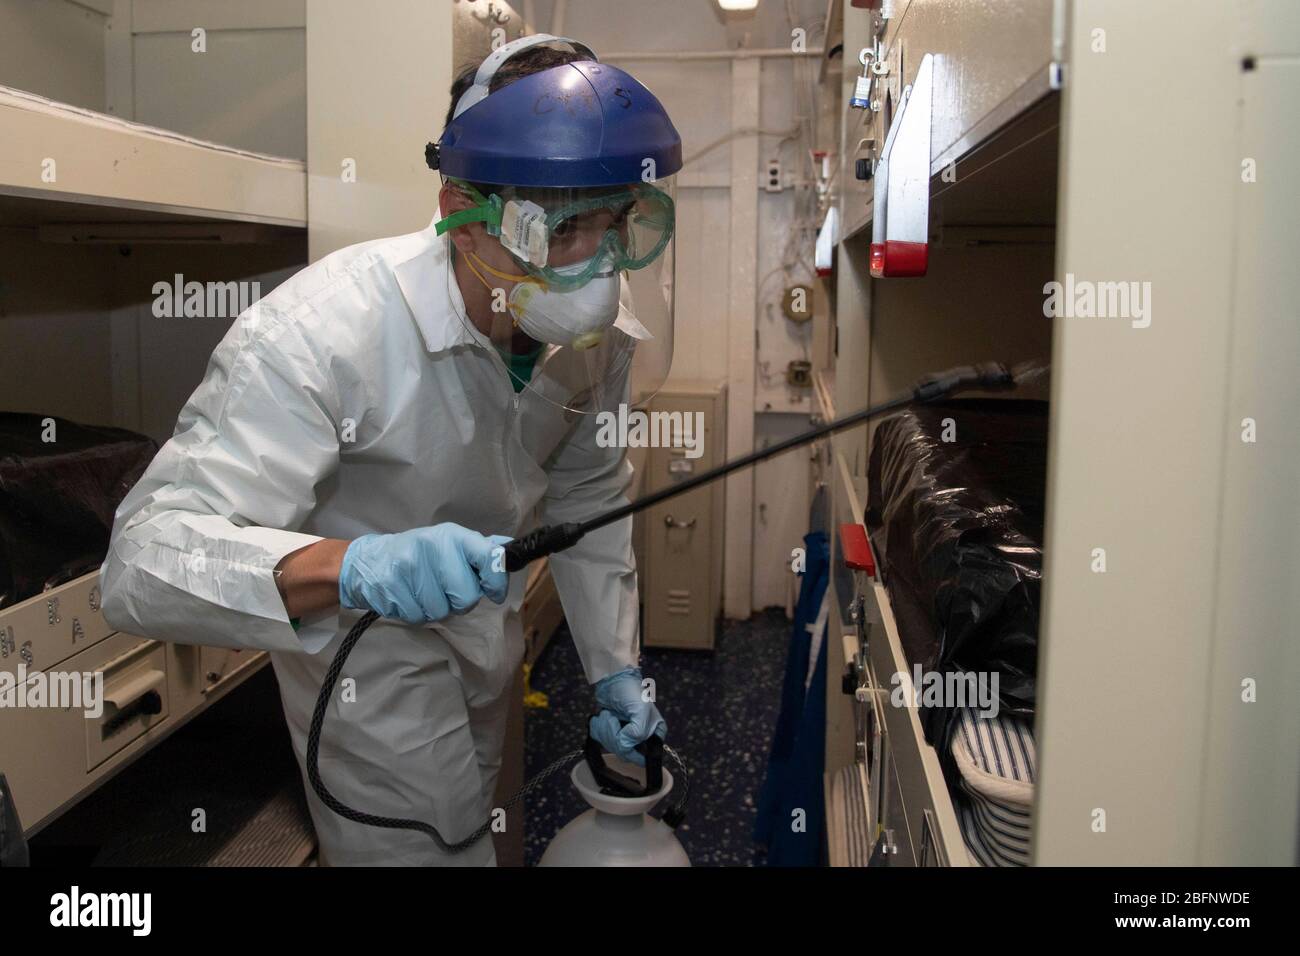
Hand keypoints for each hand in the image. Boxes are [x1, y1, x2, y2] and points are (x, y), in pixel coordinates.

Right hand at [338, 523, 510, 623]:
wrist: (368, 560)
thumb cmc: (418, 555)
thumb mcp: (449, 544)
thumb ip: (479, 550)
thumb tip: (509, 551)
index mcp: (453, 536)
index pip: (489, 557)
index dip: (497, 581)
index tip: (494, 592)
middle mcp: (433, 547)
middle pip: (467, 596)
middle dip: (459, 602)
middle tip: (445, 592)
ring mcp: (410, 566)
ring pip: (441, 611)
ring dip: (435, 609)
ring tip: (422, 592)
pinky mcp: (391, 585)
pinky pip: (418, 616)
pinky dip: (415, 613)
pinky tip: (407, 597)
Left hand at [589, 667, 666, 766]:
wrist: (612, 679)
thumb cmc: (630, 691)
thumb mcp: (640, 711)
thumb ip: (637, 733)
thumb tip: (625, 745)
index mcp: (655, 733)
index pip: (645, 755)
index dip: (633, 750)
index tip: (623, 736)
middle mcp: (642, 737)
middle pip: (627, 753)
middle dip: (615, 738)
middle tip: (612, 720)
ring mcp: (626, 735)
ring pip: (614, 748)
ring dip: (606, 732)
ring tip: (607, 716)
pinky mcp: (613, 732)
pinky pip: (604, 742)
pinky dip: (599, 731)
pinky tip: (601, 720)